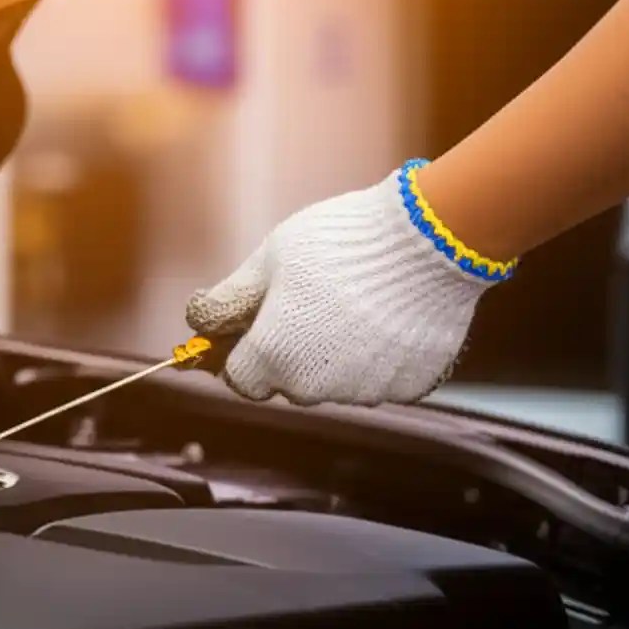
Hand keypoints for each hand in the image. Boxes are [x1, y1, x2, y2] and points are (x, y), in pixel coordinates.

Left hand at [185, 162, 513, 405]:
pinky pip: (381, 379)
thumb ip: (228, 298)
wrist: (430, 237)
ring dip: (334, 356)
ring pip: (335, 383)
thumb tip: (198, 320)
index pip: (241, 379)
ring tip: (353, 302)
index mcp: (273, 358)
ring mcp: (366, 391)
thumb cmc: (339, 242)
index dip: (243, 350)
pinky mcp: (410, 387)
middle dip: (290, 351)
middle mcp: (316, 388)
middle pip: (288, 383)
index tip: (257, 321)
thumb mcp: (268, 259)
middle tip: (310, 302)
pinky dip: (379, 356)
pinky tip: (387, 315)